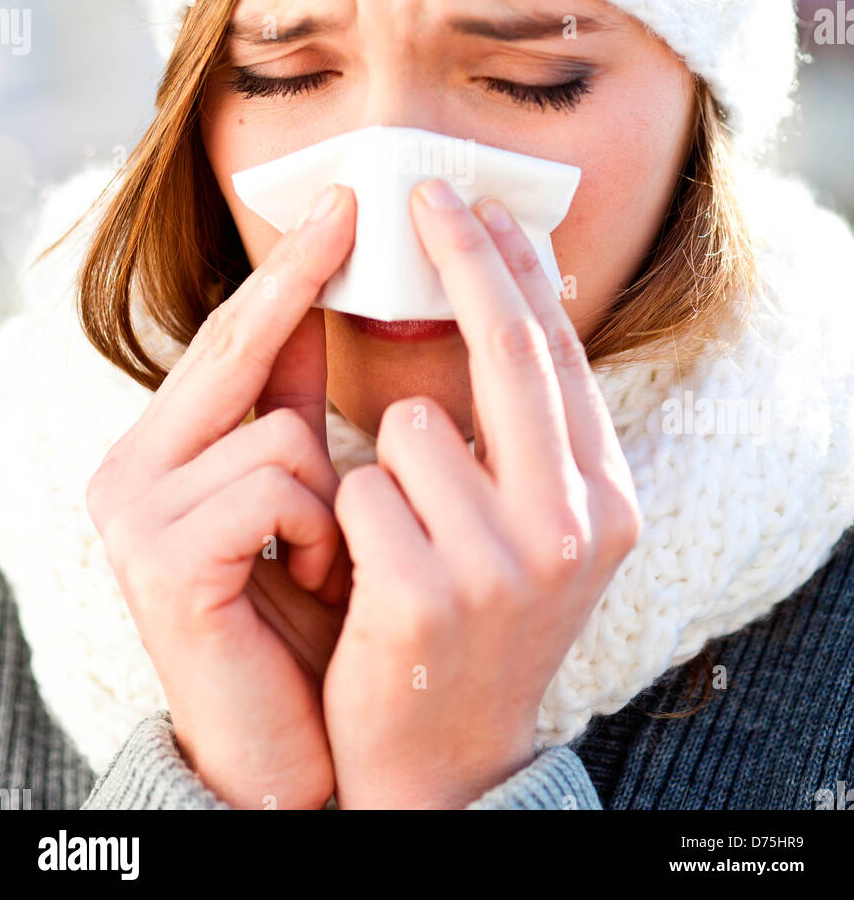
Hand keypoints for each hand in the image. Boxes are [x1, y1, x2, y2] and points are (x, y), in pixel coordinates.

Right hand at [86, 182, 355, 809]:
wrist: (291, 749)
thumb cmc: (307, 613)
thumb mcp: (304, 493)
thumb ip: (296, 403)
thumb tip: (325, 302)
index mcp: (165, 450)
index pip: (232, 338)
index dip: (288, 268)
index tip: (339, 200)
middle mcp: (132, 469)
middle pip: (234, 349)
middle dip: (298, 281)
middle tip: (348, 201)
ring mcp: (137, 515)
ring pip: (280, 431)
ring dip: (332, 491)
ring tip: (327, 553)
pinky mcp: (162, 562)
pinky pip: (279, 488)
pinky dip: (319, 528)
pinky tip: (310, 577)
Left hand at [322, 179, 641, 809]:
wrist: (441, 759)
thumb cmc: (475, 616)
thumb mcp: (528, 526)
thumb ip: (523, 430)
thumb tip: (508, 296)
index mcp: (605, 501)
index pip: (559, 357)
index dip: (519, 271)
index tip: (484, 206)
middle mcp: (574, 528)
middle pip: (510, 352)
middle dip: (465, 256)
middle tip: (429, 191)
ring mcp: (507, 567)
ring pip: (411, 426)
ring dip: (382, 462)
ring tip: (396, 534)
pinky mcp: (428, 598)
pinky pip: (358, 489)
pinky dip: (345, 516)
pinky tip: (365, 576)